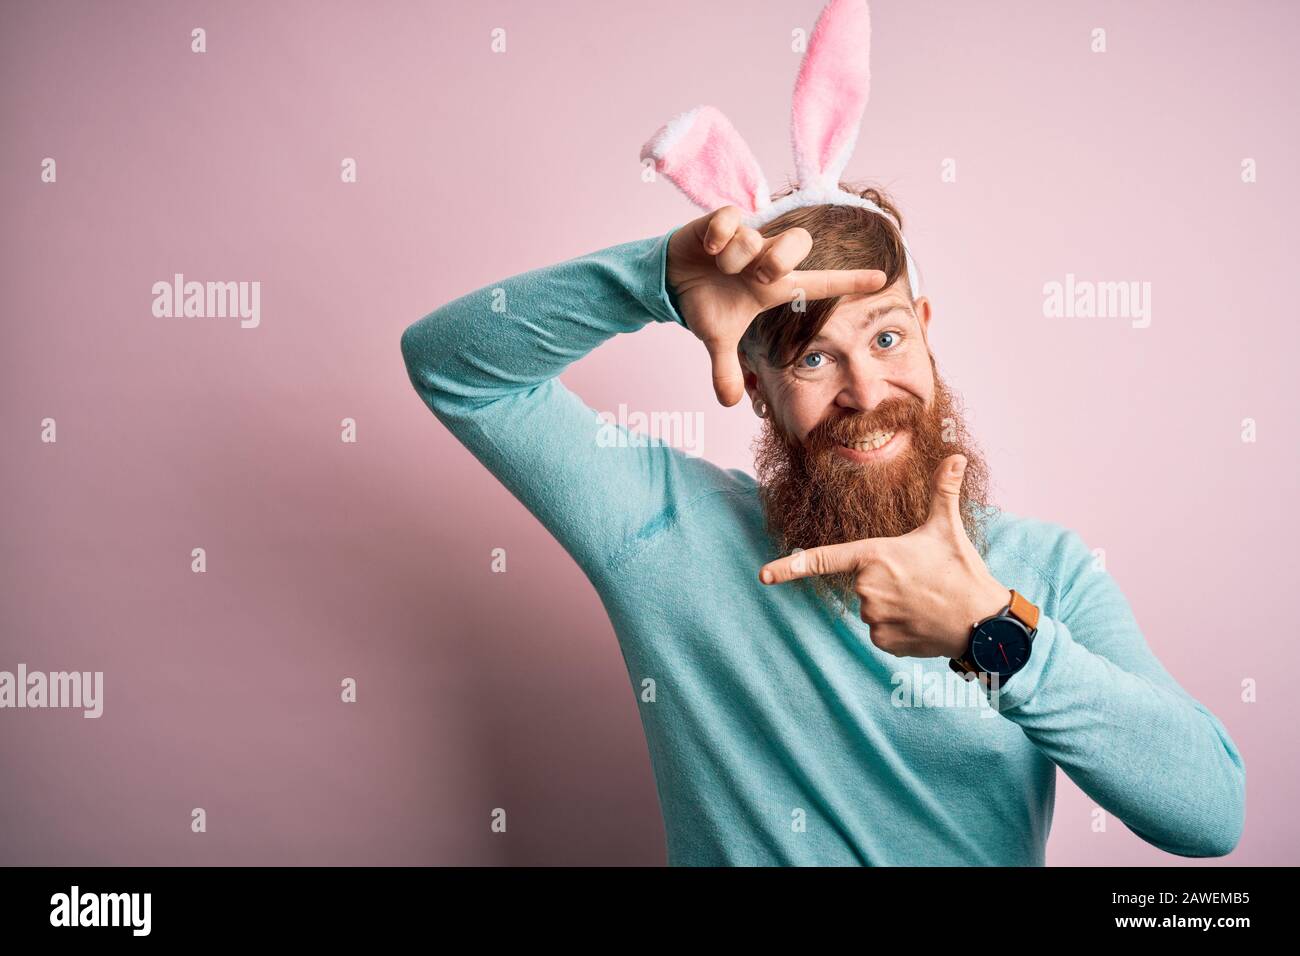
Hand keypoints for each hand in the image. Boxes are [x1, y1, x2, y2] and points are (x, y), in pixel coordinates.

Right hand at [666, 205, 886, 405]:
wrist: (672, 279)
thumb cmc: (706, 302)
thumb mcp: (717, 339)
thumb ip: (726, 369)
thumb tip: (729, 403)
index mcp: (773, 285)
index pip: (820, 282)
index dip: (850, 281)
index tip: (882, 279)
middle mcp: (765, 257)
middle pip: (799, 241)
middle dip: (778, 261)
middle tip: (756, 278)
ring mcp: (746, 237)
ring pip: (756, 237)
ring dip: (735, 259)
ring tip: (720, 268)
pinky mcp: (721, 220)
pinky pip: (731, 219)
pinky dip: (720, 236)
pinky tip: (710, 249)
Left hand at [757, 454, 1010, 658]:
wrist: (983, 624)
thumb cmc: (962, 571)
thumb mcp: (948, 529)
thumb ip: (944, 491)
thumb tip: (958, 456)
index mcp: (875, 556)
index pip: (823, 559)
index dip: (789, 566)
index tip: (763, 575)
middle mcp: (867, 588)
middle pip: (861, 582)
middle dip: (884, 580)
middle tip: (918, 579)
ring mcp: (874, 618)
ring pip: (870, 607)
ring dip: (891, 603)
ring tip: (924, 599)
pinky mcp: (883, 642)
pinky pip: (879, 631)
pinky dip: (897, 627)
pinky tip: (921, 620)